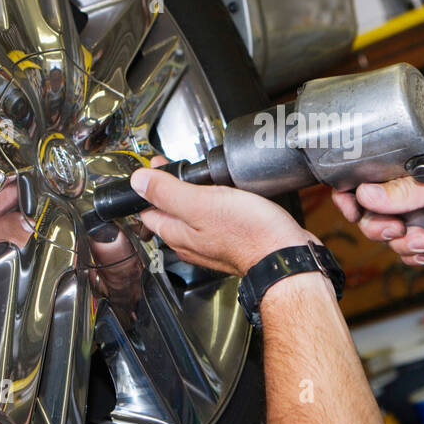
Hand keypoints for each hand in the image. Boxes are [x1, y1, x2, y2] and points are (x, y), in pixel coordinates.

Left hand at [130, 157, 318, 276]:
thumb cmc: (249, 234)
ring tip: (200, 178)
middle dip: (169, 189)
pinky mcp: (233, 241)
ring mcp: (211, 244)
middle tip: (176, 169)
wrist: (285, 256)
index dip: (147, 186)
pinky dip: (216, 206)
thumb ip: (168, 192)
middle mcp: (190, 243)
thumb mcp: (202, 204)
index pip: (147, 210)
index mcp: (177, 233)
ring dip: (193, 196)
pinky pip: (215, 221)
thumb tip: (139, 180)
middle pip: (169, 213)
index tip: (156, 167)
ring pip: (192, 217)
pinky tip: (226, 196)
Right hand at [331, 131, 423, 266]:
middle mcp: (413, 180)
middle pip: (372, 208)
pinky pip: (410, 246)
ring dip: (401, 243)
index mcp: (411, 156)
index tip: (351, 207)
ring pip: (391, 231)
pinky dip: (415, 253)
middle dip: (379, 225)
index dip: (352, 190)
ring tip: (423, 242)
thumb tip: (365, 194)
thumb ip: (406, 190)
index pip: (367, 170)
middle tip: (395, 230)